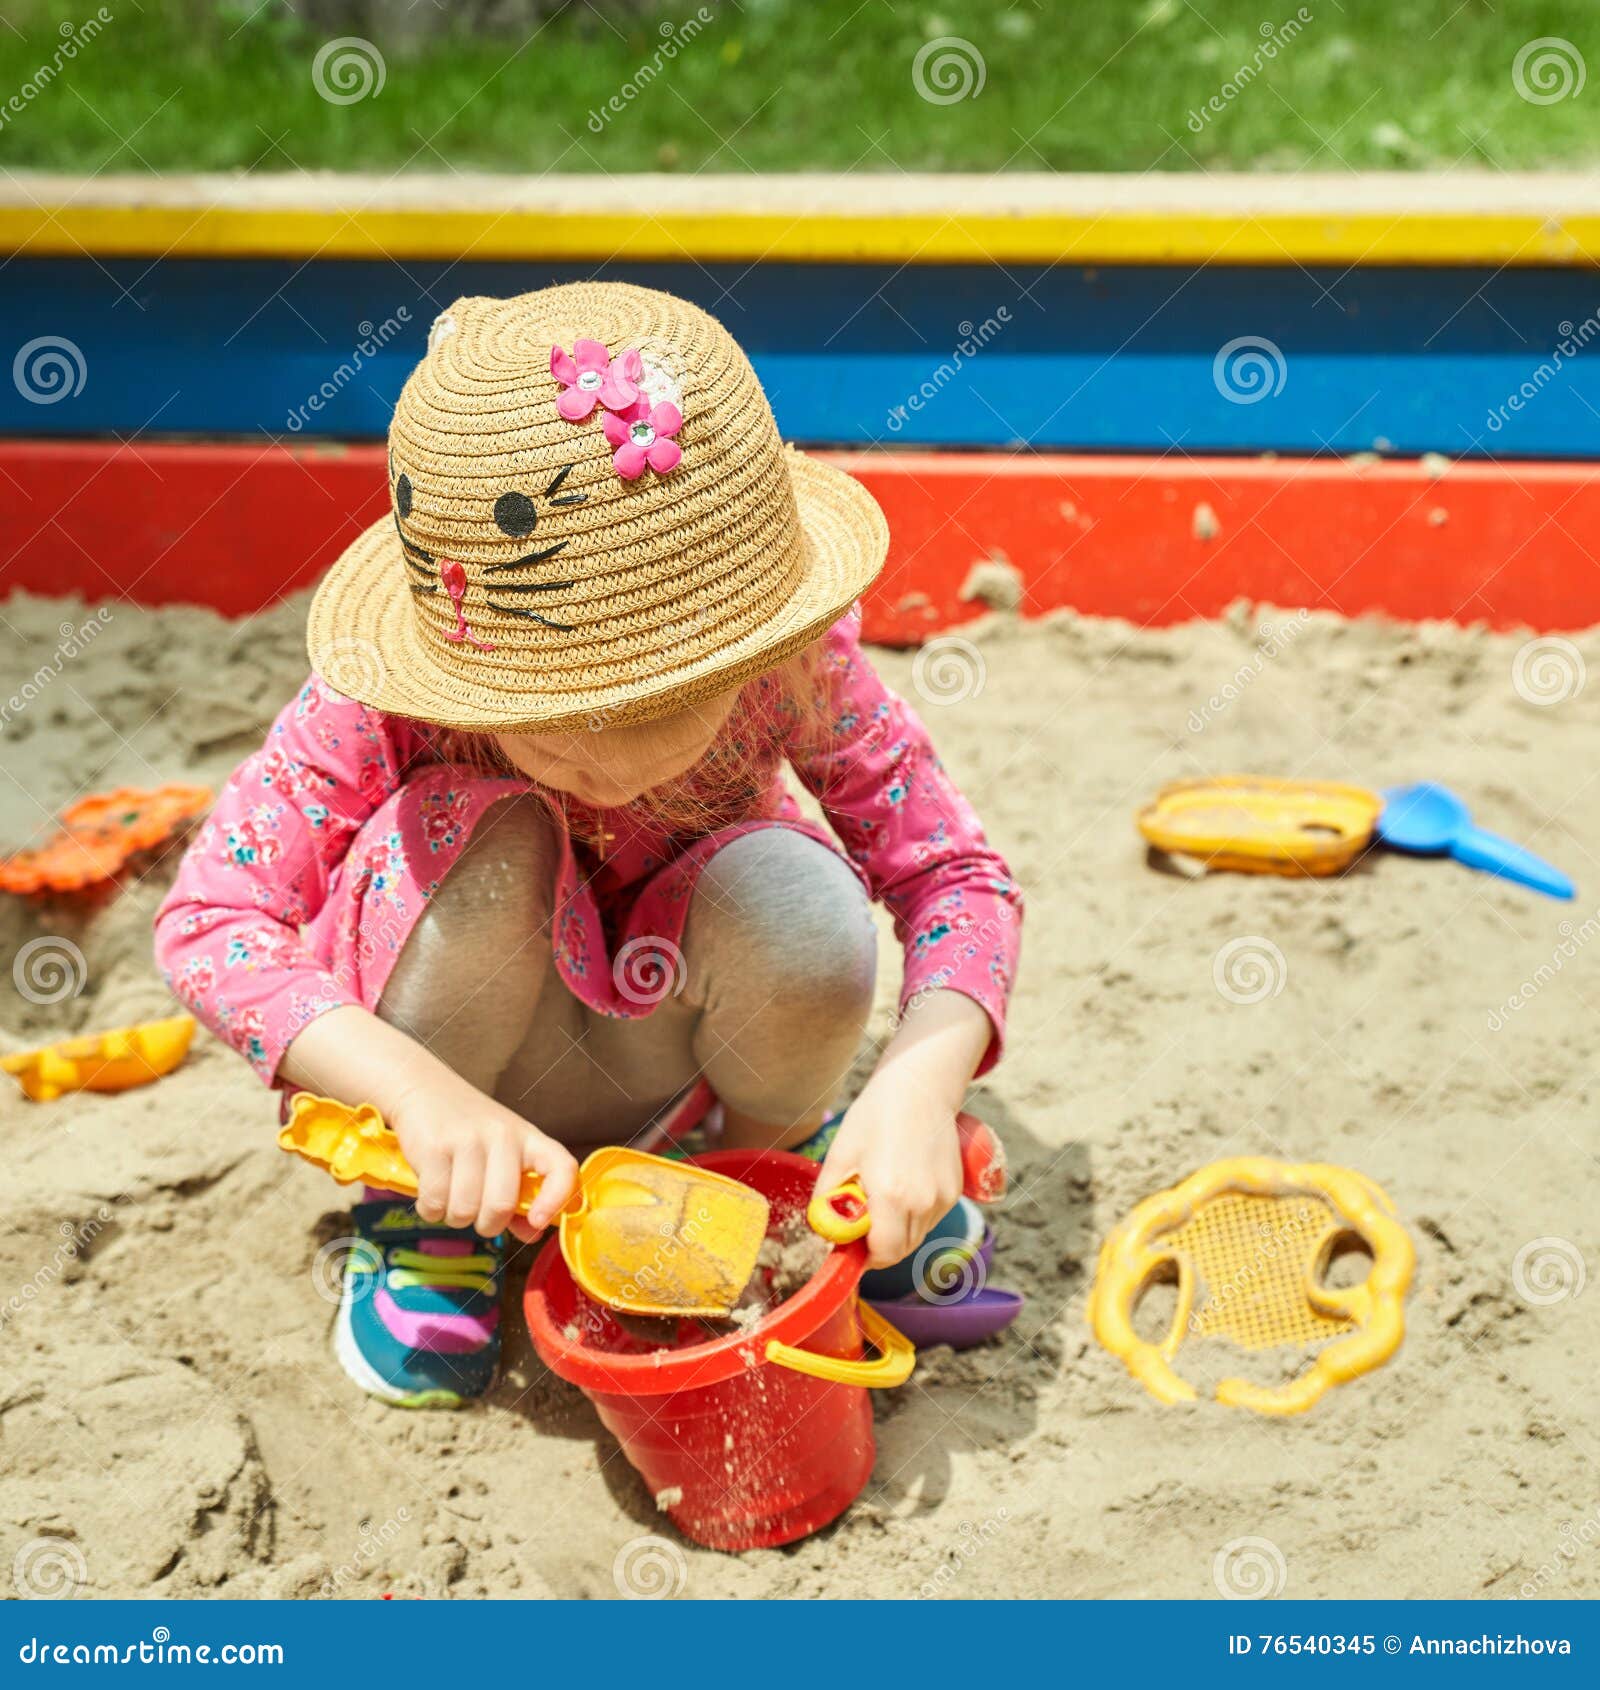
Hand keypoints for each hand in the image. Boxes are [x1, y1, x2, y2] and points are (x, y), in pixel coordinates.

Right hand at [280, 1006, 579, 1243]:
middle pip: (501, 1205)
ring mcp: (467, 1140)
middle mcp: (502, 1136)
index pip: (561, 1167)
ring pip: (464, 1210)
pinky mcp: (433, 1148)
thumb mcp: (502, 1153)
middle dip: (486, 1225)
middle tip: (476, 1215)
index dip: (557, 1199)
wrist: (423, 1088)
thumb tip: (533, 1233)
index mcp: (528, 1137)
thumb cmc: (467, 1129)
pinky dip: (431, 1210)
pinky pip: (434, 1203)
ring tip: (451, 1197)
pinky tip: (431, 1192)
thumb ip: (519, 1196)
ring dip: (454, 1217)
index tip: (539, 1220)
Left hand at [816, 1082, 963, 1268]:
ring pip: (917, 1236)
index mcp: (891, 1194)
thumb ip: (828, 1197)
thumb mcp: (840, 1154)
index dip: (865, 1257)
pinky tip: (903, 1185)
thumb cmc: (876, 1116)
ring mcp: (943, 1197)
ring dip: (898, 1231)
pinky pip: (931, 1218)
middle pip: (901, 1250)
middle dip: (879, 1245)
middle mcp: (923, 1201)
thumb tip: (823, 1228)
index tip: (852, 1246)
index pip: (883, 1253)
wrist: (919, 1088)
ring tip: (883, 1196)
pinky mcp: (954, 1190)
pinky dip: (915, 1215)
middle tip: (862, 1222)